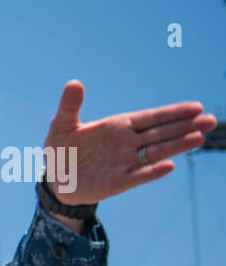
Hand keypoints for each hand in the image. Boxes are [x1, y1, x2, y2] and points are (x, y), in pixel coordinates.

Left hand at [42, 80, 215, 204]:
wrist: (55, 180)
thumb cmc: (61, 149)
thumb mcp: (61, 126)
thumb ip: (70, 106)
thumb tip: (74, 83)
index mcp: (118, 126)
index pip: (151, 118)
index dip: (172, 113)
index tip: (195, 107)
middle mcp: (127, 143)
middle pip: (161, 133)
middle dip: (185, 127)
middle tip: (210, 120)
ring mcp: (125, 163)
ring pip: (156, 152)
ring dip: (177, 146)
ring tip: (199, 138)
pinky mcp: (118, 182)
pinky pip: (138, 176)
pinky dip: (151, 171)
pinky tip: (169, 166)